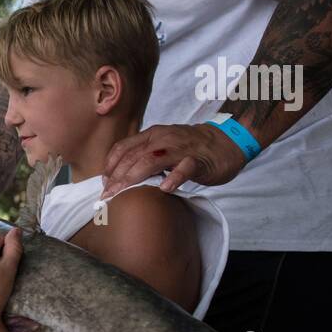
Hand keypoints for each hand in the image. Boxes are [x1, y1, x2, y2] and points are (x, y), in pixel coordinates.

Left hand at [101, 123, 247, 198]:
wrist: (227, 141)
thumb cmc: (191, 148)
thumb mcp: (163, 147)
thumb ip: (144, 156)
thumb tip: (121, 176)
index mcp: (151, 135)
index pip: (123, 148)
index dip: (110, 166)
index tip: (104, 184)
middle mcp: (162, 139)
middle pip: (132, 157)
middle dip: (117, 177)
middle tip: (107, 196)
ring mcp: (180, 149)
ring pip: (151, 161)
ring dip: (133, 178)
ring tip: (122, 194)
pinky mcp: (198, 160)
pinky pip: (184, 168)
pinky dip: (173, 178)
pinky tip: (164, 189)